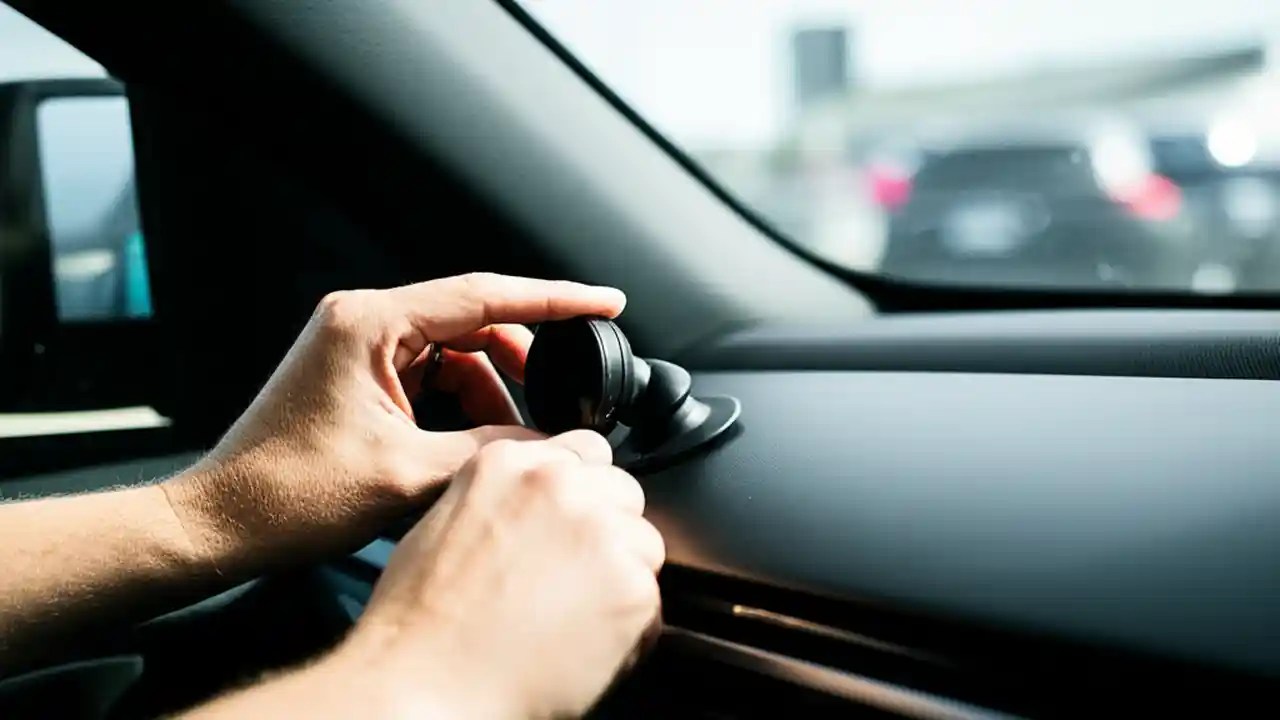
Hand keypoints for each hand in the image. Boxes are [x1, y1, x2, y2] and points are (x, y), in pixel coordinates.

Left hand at [163, 273, 625, 568]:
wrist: (222, 524)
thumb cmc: (290, 494)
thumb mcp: (408, 474)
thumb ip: (491, 449)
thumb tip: (553, 445)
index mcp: (370, 322)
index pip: (485, 294)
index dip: (555, 300)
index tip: (605, 302)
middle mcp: (362, 320)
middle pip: (473, 321)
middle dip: (522, 360)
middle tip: (564, 397)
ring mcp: (358, 347)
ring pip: (455, 353)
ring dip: (492, 391)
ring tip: (514, 439)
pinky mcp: (358, 376)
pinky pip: (431, 376)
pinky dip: (462, 405)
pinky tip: (478, 442)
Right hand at [339, 431, 664, 718]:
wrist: (428, 685)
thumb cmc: (421, 621)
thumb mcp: (448, 520)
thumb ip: (507, 495)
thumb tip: (540, 506)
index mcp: (513, 463)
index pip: (587, 451)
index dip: (583, 494)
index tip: (572, 524)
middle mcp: (561, 486)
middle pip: (623, 494)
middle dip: (608, 530)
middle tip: (571, 579)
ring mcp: (602, 534)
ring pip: (644, 547)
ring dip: (621, 578)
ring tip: (570, 618)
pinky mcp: (632, 588)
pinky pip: (651, 605)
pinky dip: (628, 631)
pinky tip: (580, 646)